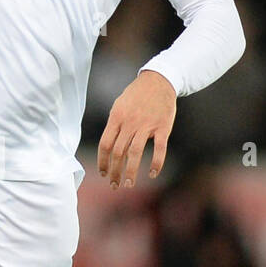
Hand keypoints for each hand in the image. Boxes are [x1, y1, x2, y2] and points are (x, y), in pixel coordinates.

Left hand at [97, 69, 176, 187]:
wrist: (158, 80)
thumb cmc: (136, 95)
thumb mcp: (119, 106)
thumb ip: (113, 125)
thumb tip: (107, 148)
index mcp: (116, 118)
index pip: (105, 145)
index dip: (103, 162)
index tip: (103, 174)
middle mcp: (130, 123)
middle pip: (118, 152)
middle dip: (114, 172)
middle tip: (114, 185)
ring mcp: (147, 126)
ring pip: (135, 153)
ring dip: (131, 172)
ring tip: (128, 184)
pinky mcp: (163, 128)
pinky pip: (159, 149)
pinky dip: (156, 164)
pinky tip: (152, 174)